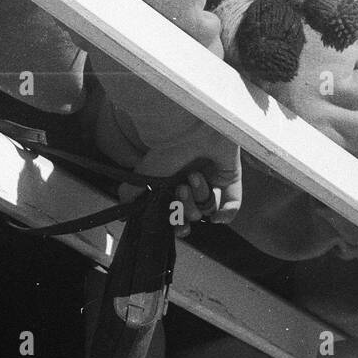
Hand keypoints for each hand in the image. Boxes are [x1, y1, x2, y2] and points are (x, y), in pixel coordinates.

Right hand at [119, 151, 242, 232]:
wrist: (192, 130)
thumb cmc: (168, 150)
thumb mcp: (144, 173)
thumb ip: (131, 194)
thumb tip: (124, 215)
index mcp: (174, 185)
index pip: (178, 214)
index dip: (178, 225)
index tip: (177, 227)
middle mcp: (193, 184)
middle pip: (193, 214)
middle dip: (187, 208)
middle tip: (181, 190)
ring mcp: (213, 180)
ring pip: (209, 207)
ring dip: (200, 197)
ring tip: (194, 177)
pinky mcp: (230, 177)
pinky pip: (233, 204)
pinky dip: (227, 213)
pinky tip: (218, 216)